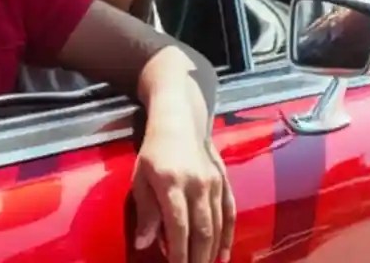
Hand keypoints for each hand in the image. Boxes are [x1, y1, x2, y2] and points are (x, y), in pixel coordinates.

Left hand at [132, 129, 235, 262]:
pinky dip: (228, 236)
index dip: (178, 253)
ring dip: (211, 252)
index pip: (178, 226)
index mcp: (171, 183)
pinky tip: (223, 255)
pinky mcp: (224, 182)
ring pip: (217, 225)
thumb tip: (144, 244)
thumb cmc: (154, 152)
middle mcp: (196, 184)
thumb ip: (146, 212)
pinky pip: (230, 213)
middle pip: (202, 230)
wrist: (180, 121)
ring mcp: (214, 183)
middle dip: (197, 258)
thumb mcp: (140, 178)